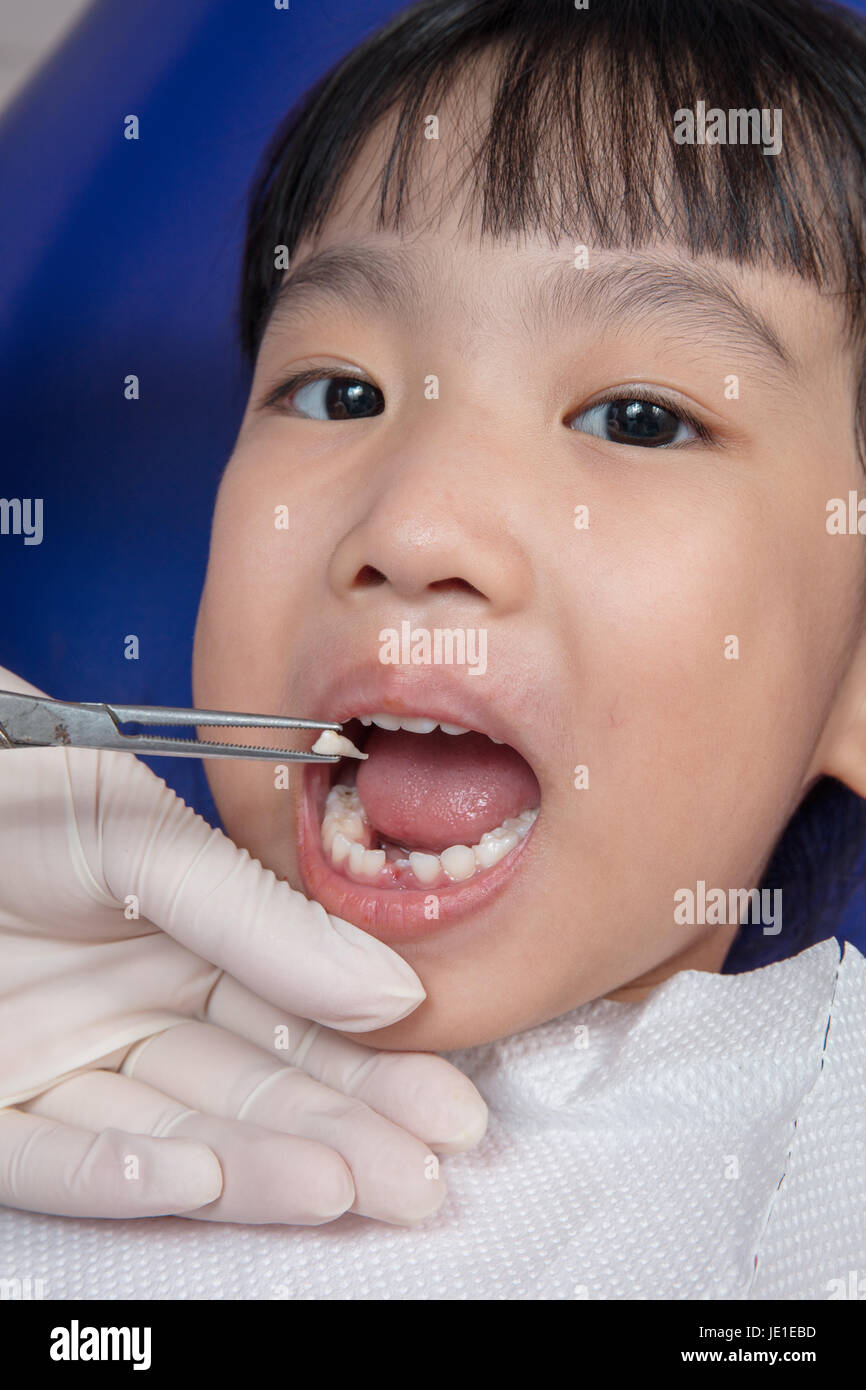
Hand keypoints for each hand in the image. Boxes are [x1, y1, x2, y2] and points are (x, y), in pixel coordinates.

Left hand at [0, 666, 486, 1225]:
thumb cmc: (14, 785)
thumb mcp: (146, 838)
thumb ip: (261, 922)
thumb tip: (391, 991)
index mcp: (189, 941)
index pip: (300, 1019)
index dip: (377, 1066)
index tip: (448, 1104)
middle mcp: (136, 1009)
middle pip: (252, 1092)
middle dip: (342, 1136)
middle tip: (418, 1177)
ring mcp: (64, 1061)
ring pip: (173, 1136)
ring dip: (254, 1170)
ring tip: (342, 1187)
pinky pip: (51, 1160)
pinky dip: (120, 1178)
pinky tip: (195, 1180)